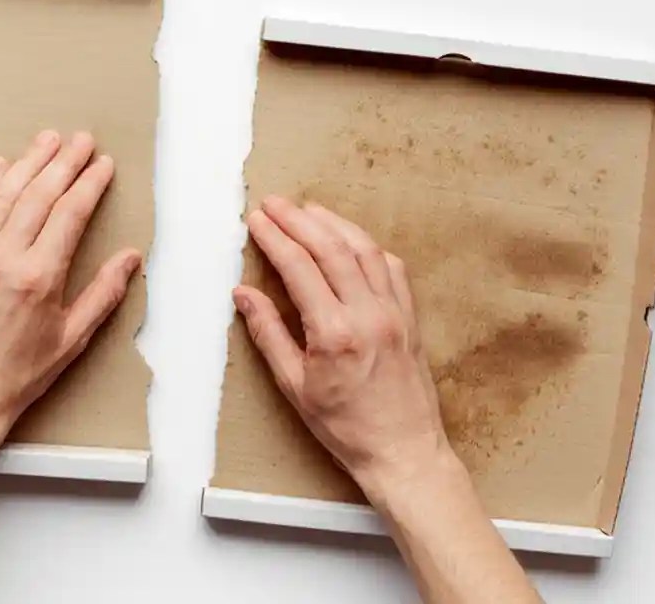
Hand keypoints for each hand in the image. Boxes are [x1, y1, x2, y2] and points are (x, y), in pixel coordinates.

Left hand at [0, 130, 141, 446]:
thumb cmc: (17, 375)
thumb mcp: (71, 340)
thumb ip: (103, 294)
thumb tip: (130, 257)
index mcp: (38, 278)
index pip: (69, 214)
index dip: (89, 184)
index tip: (102, 165)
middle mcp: (3, 259)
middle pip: (38, 195)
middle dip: (63, 163)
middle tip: (80, 140)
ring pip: (2, 194)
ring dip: (27, 162)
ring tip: (46, 141)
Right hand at [233, 196, 453, 489]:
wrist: (403, 451)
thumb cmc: (347, 428)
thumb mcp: (295, 387)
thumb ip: (269, 334)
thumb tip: (244, 294)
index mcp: (335, 332)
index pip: (299, 267)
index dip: (275, 237)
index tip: (257, 220)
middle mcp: (368, 314)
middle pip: (330, 247)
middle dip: (299, 219)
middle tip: (274, 203)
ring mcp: (394, 312)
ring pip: (364, 249)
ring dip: (333, 223)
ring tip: (307, 210)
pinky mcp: (410, 317)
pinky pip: (390, 267)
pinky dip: (366, 246)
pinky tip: (350, 240)